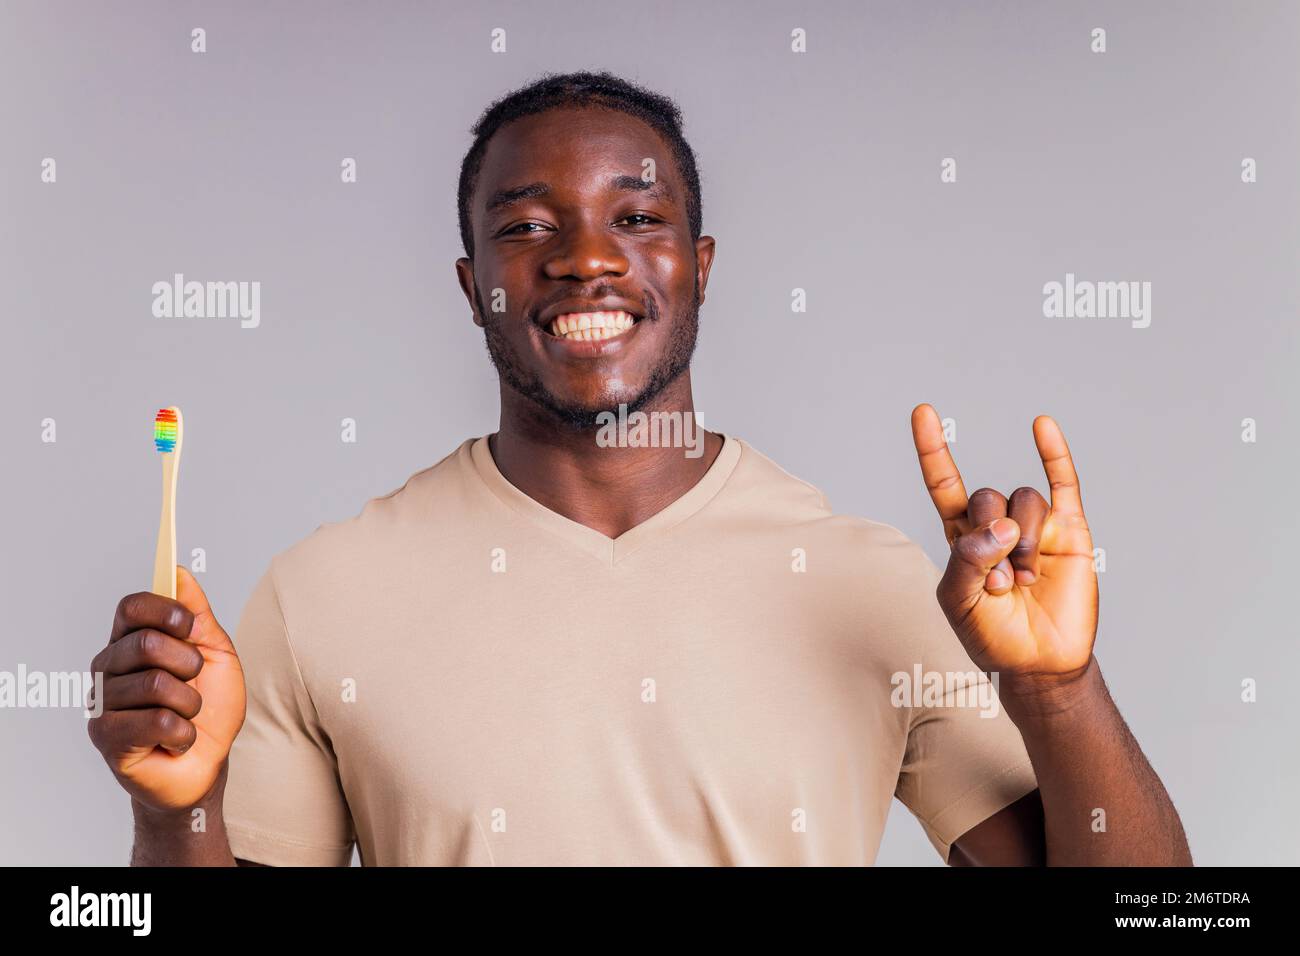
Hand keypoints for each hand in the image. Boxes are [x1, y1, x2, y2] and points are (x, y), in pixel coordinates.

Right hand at [88, 567, 246, 811]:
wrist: (207, 765)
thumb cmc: (210, 708)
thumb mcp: (216, 654)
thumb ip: (197, 614)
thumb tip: (178, 573)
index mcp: (132, 640)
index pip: (131, 606)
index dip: (164, 610)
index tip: (189, 625)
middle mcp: (109, 667)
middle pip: (146, 643)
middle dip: (188, 663)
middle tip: (194, 682)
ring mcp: (103, 702)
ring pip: (155, 684)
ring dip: (190, 703)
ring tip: (187, 715)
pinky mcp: (106, 736)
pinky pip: (156, 721)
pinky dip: (183, 732)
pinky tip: (177, 739)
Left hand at [909, 404, 1098, 689]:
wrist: (1039, 664)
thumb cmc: (992, 637)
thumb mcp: (959, 603)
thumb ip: (966, 562)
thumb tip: (999, 527)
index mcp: (963, 538)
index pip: (945, 485)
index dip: (933, 450)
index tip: (923, 413)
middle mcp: (997, 525)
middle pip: (987, 496)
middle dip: (990, 537)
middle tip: (998, 581)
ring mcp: (1034, 526)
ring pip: (1023, 499)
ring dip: (1022, 538)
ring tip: (1025, 577)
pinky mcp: (1069, 531)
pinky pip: (1063, 483)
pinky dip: (1054, 453)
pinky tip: (1041, 426)